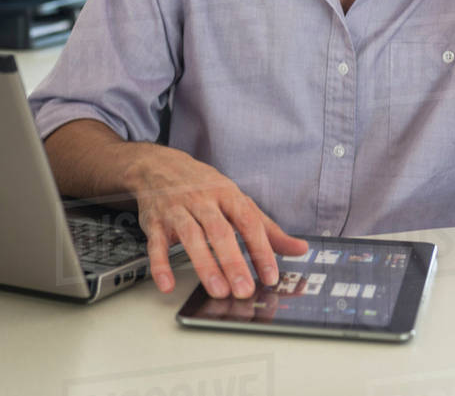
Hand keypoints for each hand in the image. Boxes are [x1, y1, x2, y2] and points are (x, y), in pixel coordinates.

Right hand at [127, 146, 308, 298]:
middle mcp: (202, 200)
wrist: (159, 165)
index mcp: (227, 194)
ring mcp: (177, 210)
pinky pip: (156, 243)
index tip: (270, 275)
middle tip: (244, 289)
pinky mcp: (154, 221)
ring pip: (191, 236)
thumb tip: (299, 248)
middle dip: (233, 261)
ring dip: (204, 264)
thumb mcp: (237, 200)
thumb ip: (267, 228)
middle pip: (219, 231)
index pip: (248, 222)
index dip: (260, 249)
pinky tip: (168, 284)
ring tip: (217, 290)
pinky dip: (160, 264)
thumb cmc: (203, 186)